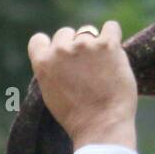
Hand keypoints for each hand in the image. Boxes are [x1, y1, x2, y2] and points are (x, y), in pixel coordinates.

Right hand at [27, 21, 137, 149]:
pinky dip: (114, 35)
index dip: (51, 47)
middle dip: (74, 47)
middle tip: (87, 68)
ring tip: (103, 66)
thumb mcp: (51, 94)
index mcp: (43, 62)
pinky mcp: (108, 46)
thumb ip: (51, 71)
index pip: (39, 40)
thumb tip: (59, 57)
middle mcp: (61, 50)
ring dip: (94, 44)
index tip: (61, 57)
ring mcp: (85, 46)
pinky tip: (115, 50)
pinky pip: (112, 27)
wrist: (101, 126)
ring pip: (88, 32)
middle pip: (65, 33)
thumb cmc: (78, 117)